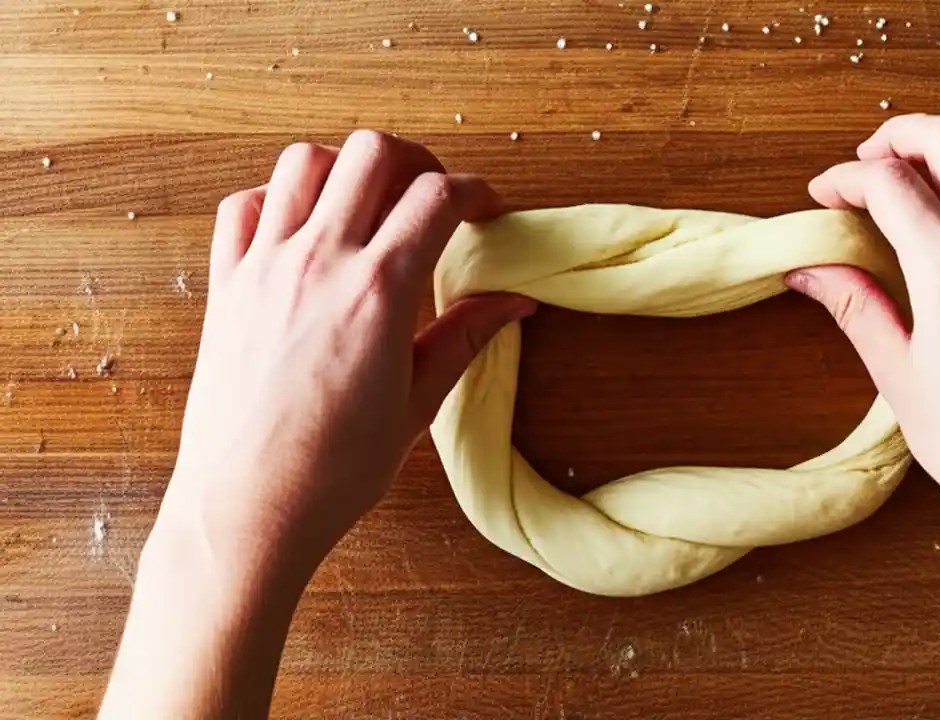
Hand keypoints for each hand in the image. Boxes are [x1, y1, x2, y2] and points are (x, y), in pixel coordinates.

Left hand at [168, 131, 534, 575]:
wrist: (248, 506)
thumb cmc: (335, 469)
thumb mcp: (418, 403)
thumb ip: (466, 337)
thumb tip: (514, 301)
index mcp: (378, 292)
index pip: (437, 197)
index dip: (475, 190)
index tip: (487, 208)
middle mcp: (319, 262)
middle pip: (373, 154)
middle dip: (417, 160)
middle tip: (434, 193)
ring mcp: (265, 266)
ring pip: (305, 162)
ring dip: (347, 168)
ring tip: (370, 202)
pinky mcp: (227, 284)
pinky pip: (245, 204)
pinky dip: (279, 197)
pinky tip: (304, 228)